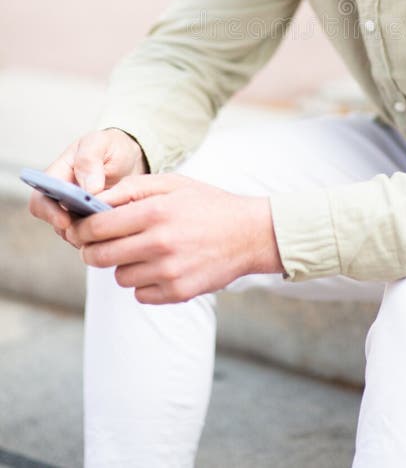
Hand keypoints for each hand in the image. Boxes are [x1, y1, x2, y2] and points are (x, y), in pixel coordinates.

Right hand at [28, 128, 147, 240]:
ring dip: (92, 233)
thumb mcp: (100, 143)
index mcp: (57, 177)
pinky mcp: (95, 224)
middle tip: (96, 228)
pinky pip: (95, 237)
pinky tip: (120, 227)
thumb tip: (89, 189)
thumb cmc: (109, 147)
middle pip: (57, 224)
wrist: (130, 157)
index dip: (49, 213)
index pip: (40, 201)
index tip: (66, 220)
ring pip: (77, 234)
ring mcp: (78, 214)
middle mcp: (63, 199)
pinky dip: (105, 235)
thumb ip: (89, 160)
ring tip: (113, 226)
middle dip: (75, 228)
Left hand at [66, 174, 283, 303]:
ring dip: (124, 266)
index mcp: (154, 212)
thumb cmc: (208, 204)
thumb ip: (131, 188)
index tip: (81, 230)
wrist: (250, 234)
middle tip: (100, 245)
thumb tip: (95, 200)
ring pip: (119, 277)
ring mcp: (169, 271)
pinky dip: (145, 284)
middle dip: (92, 251)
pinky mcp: (178, 292)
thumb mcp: (173, 184)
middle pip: (100, 256)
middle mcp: (159, 243)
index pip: (97, 227)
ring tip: (144, 253)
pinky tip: (161, 268)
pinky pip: (140, 294)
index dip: (82, 229)